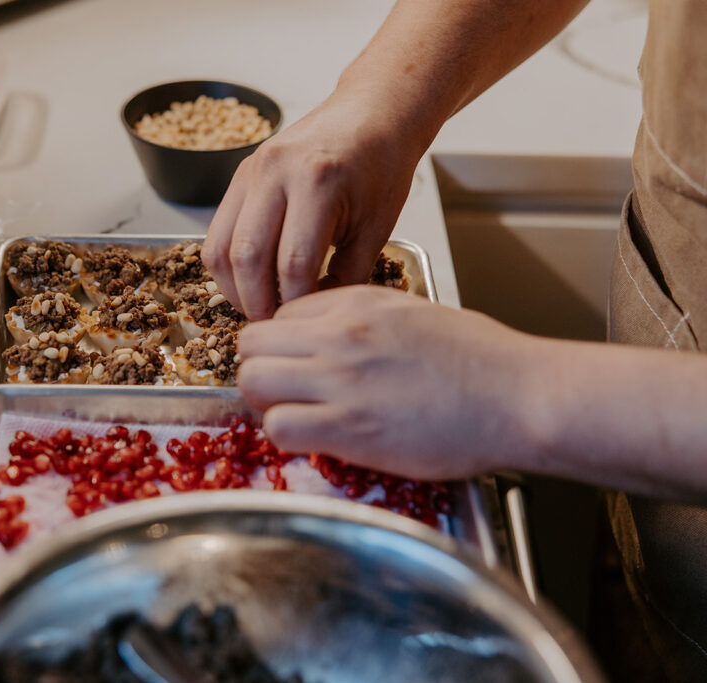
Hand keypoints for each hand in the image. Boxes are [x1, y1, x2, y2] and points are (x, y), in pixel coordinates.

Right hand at [203, 93, 423, 320]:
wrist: (371, 115)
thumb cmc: (381, 167)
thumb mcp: (377, 227)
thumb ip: (347, 276)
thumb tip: (313, 316)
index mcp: (318, 181)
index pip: (293, 263)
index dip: (295, 303)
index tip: (303, 323)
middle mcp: (276, 171)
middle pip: (246, 257)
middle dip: (256, 302)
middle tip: (273, 325)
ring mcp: (251, 171)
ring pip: (219, 247)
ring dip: (232, 287)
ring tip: (258, 306)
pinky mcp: (240, 175)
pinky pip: (217, 231)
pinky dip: (228, 264)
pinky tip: (251, 280)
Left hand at [237, 285, 537, 479]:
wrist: (518, 396)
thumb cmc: (479, 358)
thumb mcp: (410, 312)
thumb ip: (357, 317)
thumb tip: (318, 331)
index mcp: (355, 305)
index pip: (278, 316)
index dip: (281, 344)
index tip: (296, 364)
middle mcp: (339, 337)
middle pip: (250, 345)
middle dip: (260, 369)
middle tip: (285, 391)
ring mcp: (341, 381)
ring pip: (253, 383)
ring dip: (266, 403)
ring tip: (297, 414)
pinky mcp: (349, 428)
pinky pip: (279, 428)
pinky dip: (285, 436)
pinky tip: (314, 437)